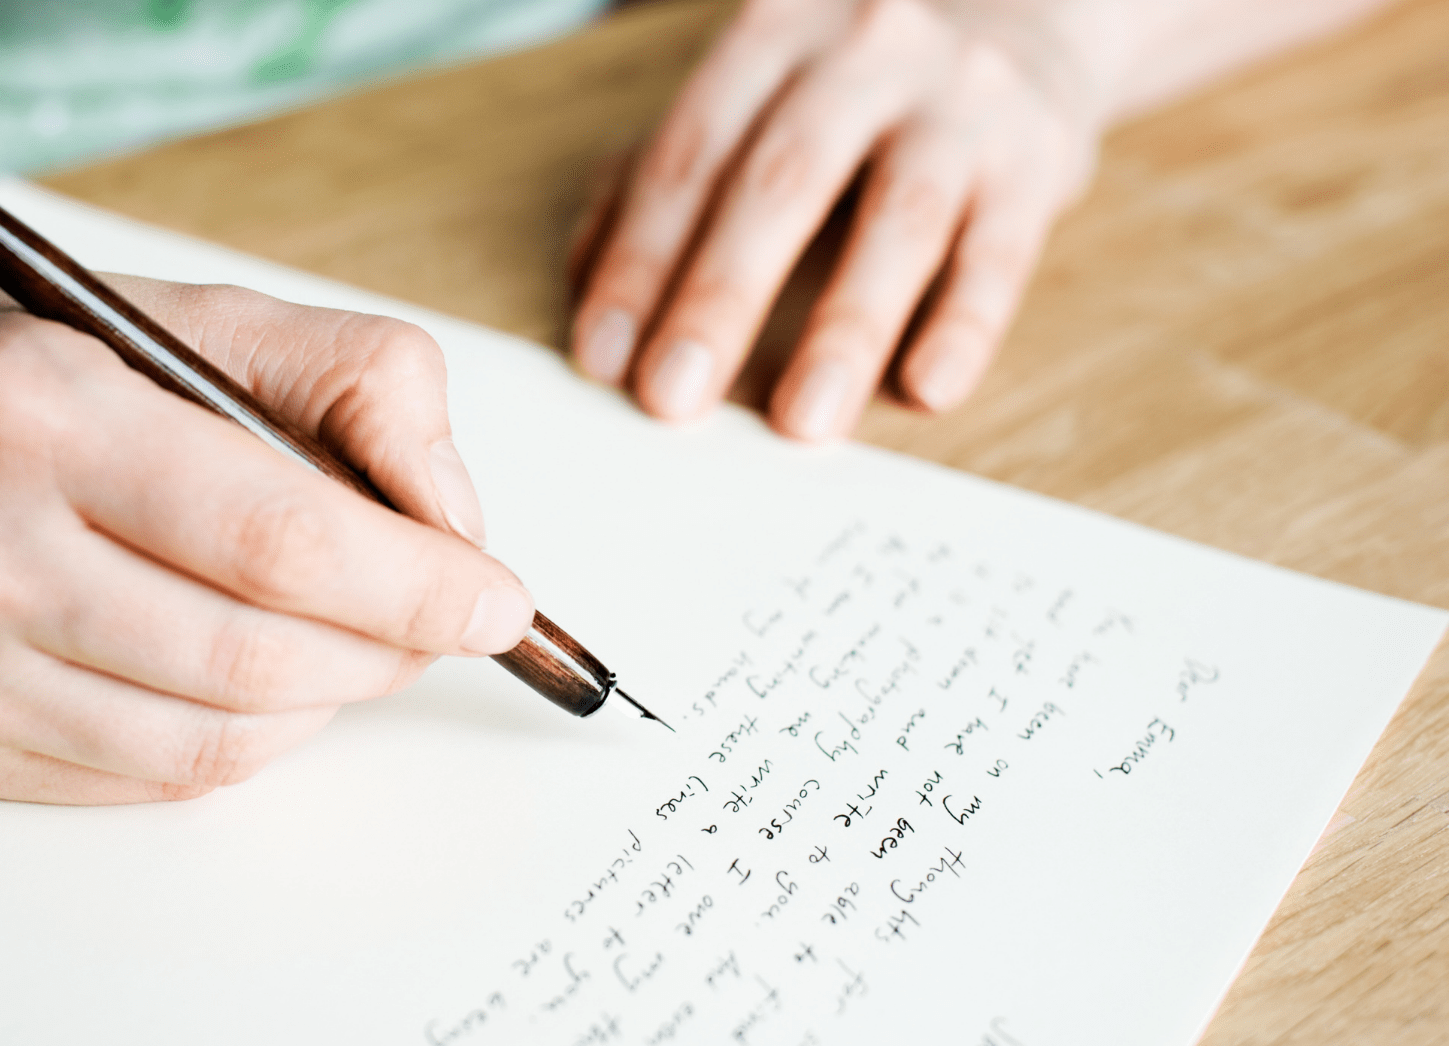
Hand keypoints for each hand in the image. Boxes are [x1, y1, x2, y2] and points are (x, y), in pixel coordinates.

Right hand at [0, 268, 531, 803]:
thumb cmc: (21, 362)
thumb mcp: (192, 311)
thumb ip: (355, 381)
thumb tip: (454, 524)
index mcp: (28, 408)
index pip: (275, 533)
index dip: (414, 583)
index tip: (495, 600)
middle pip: (255, 654)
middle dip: (387, 649)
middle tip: (437, 619)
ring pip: (216, 739)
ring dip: (325, 698)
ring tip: (343, 638)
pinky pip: (153, 781)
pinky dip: (243, 736)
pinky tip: (248, 674)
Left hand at [571, 0, 1100, 439]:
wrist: (1023, 16)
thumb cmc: (848, 88)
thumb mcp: (751, 99)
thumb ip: (659, 179)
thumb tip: (586, 291)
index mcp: (772, 35)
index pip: (688, 157)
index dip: (639, 260)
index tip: (603, 358)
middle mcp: (867, 50)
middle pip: (781, 184)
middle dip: (719, 298)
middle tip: (672, 399)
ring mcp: (961, 99)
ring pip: (898, 219)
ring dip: (844, 328)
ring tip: (803, 424)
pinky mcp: (1039, 156)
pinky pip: (1001, 250)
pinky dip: (965, 323)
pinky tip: (928, 388)